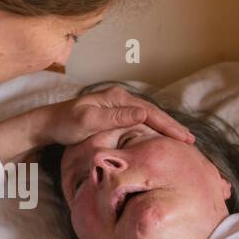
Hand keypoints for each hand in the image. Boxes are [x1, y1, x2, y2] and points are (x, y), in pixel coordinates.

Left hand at [0, 86, 193, 161]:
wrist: (48, 125)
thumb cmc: (65, 124)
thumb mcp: (89, 121)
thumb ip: (115, 117)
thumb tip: (143, 114)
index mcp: (118, 97)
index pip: (150, 112)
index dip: (168, 126)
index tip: (184, 138)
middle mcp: (120, 98)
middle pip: (152, 113)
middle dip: (171, 127)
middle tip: (190, 141)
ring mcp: (116, 107)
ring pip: (147, 118)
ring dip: (163, 129)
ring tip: (180, 140)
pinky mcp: (112, 116)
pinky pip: (138, 123)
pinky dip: (151, 130)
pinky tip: (157, 139)